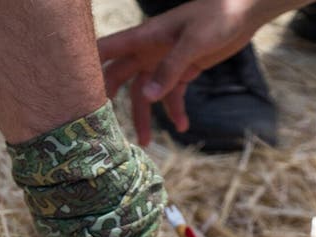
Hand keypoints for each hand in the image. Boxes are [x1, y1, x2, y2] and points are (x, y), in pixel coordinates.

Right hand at [98, 0, 296, 144]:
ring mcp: (164, 61)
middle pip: (120, 78)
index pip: (107, 51)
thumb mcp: (193, 42)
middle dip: (111, 102)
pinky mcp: (181, 71)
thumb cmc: (218, 15)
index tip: (70, 88)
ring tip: (147, 144)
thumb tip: (147, 98)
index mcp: (145, 37)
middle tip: (103, 128)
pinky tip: (183, 126)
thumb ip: (170, 69)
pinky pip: (172, 95)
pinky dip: (175, 111)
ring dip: (145, 117)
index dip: (87, 67)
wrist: (245, 12)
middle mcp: (149, 50)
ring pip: (146, 94)